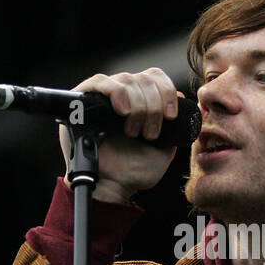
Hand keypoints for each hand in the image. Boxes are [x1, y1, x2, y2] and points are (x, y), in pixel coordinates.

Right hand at [58, 68, 185, 198]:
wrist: (111, 186)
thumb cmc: (134, 171)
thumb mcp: (164, 150)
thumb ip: (174, 127)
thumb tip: (181, 97)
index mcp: (141, 102)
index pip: (155, 77)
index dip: (167, 91)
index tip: (170, 116)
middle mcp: (123, 96)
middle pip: (144, 78)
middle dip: (153, 106)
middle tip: (149, 133)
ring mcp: (103, 97)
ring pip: (126, 80)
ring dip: (137, 105)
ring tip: (133, 132)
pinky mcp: (82, 100)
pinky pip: (99, 81)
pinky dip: (116, 93)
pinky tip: (123, 113)